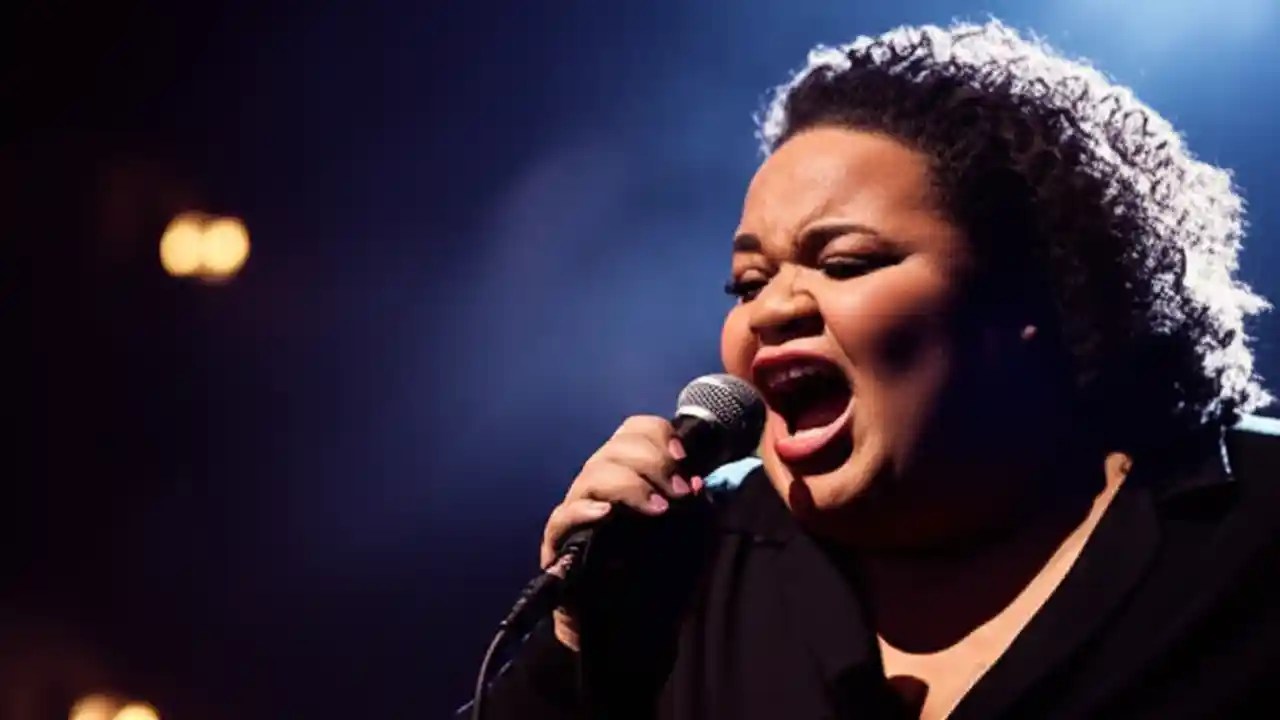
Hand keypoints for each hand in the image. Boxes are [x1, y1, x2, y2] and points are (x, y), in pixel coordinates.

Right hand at [539, 415, 700, 650]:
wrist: (632, 626)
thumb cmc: (660, 573)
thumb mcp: (689, 530)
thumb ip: (692, 501)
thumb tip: (695, 480)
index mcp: (631, 471)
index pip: (634, 430)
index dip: (658, 435)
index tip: (683, 458)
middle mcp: (602, 482)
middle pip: (616, 447)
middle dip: (652, 461)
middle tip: (678, 493)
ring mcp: (579, 509)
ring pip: (594, 474)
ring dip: (630, 485)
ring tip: (658, 510)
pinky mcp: (560, 540)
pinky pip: (563, 516)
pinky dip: (584, 511)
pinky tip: (606, 515)